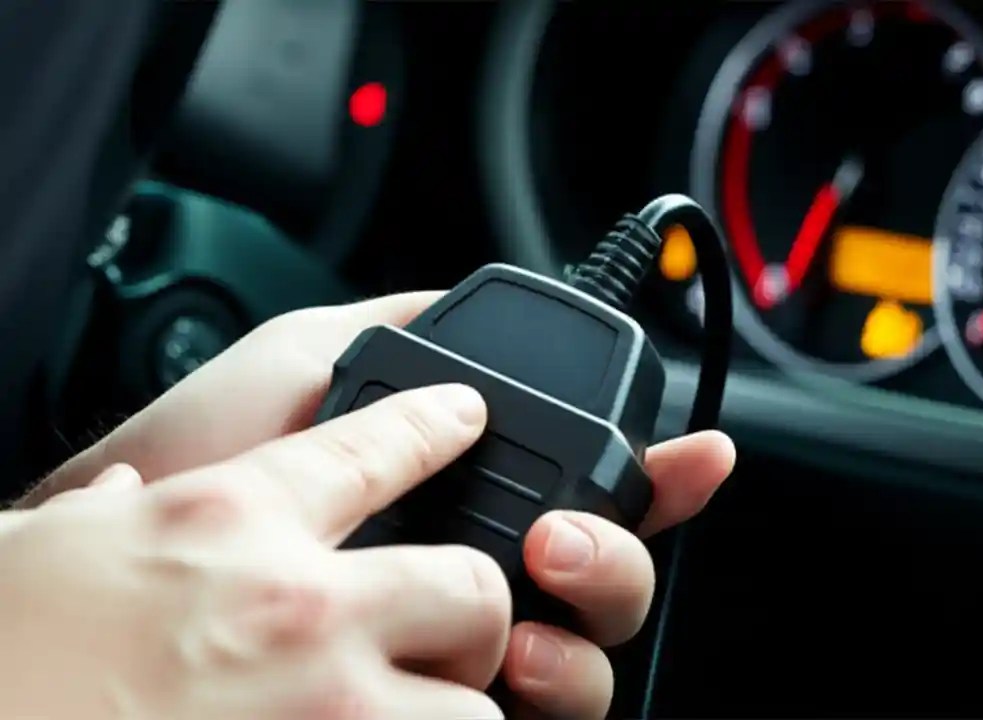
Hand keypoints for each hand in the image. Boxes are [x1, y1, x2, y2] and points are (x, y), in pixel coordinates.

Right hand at [0, 384, 512, 718]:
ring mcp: (320, 709)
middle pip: (472, 585)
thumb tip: (119, 492)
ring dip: (454, 712)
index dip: (435, 425)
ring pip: (472, 710)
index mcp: (225, 519)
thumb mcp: (37, 548)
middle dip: (475, 613)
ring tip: (422, 712)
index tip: (464, 417)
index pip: (376, 444)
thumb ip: (105, 512)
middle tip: (451, 631)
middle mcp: (294, 606)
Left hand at [33, 292, 735, 717]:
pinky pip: (545, 708)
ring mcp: (468, 644)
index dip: (663, 473)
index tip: (699, 454)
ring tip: (527, 604)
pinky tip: (512, 661)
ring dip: (594, 617)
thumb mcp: (305, 362)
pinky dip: (560, 684)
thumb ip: (404, 327)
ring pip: (596, 645)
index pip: (597, 483)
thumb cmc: (196, 461)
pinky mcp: (442, 706)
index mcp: (469, 489)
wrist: (122, 565)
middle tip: (554, 537)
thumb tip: (487, 303)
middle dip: (619, 552)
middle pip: (616, 568)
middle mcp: (486, 566)